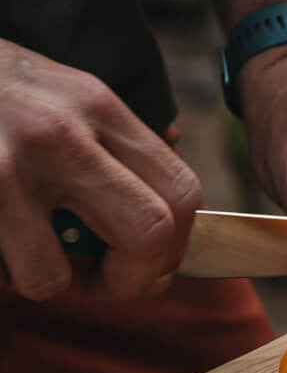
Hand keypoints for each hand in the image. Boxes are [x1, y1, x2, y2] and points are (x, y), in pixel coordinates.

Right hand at [0, 42, 202, 300]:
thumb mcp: (55, 87)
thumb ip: (111, 139)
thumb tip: (169, 198)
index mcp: (95, 105)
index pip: (182, 193)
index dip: (173, 247)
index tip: (142, 261)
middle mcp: (58, 133)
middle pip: (149, 235)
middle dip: (131, 282)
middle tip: (99, 283)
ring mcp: (1, 168)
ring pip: (51, 276)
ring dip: (37, 284)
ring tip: (18, 255)